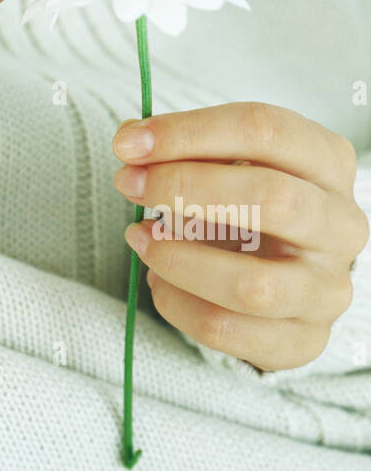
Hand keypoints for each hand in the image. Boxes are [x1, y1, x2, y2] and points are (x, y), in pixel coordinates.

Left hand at [110, 101, 368, 371]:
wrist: (281, 273)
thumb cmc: (247, 203)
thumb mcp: (226, 163)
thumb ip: (184, 149)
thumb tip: (132, 142)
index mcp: (327, 162)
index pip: (265, 131)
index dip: (190, 133)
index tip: (128, 142)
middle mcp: (342, 225)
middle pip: (272, 198)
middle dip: (185, 187)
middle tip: (129, 183)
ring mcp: (328, 288)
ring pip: (252, 284)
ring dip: (177, 257)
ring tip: (137, 236)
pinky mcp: (305, 339)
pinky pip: (228, 329)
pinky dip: (177, 302)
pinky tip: (156, 278)